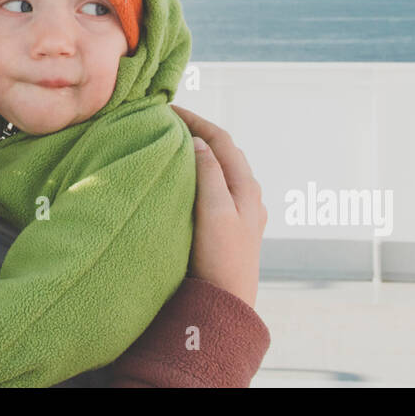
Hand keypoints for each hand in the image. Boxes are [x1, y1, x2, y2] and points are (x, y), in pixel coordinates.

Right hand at [171, 104, 265, 307]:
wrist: (227, 305)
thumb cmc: (221, 259)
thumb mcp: (214, 211)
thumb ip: (209, 174)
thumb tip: (199, 141)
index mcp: (246, 186)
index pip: (221, 139)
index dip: (196, 120)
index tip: (169, 109)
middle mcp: (248, 196)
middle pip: (222, 151)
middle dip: (197, 132)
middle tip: (166, 123)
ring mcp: (241, 213)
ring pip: (219, 170)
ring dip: (198, 154)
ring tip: (172, 146)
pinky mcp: (230, 228)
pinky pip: (215, 189)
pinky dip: (199, 175)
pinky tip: (185, 182)